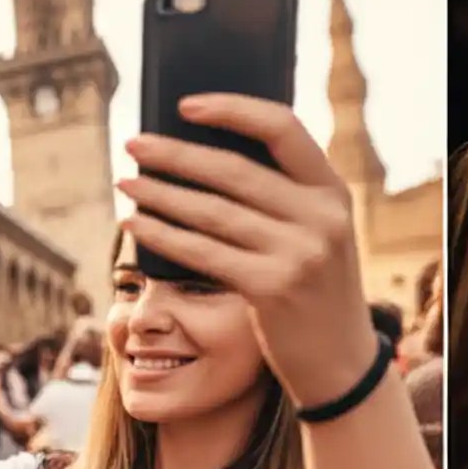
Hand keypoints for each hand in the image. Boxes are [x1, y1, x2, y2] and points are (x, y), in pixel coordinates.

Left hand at [118, 93, 378, 408]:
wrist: (341, 363)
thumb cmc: (316, 292)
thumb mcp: (317, 236)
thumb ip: (282, 199)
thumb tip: (200, 156)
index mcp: (333, 192)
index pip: (282, 128)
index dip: (232, 109)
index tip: (185, 105)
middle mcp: (321, 217)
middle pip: (234, 170)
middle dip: (175, 154)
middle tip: (133, 144)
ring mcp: (299, 253)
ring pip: (211, 211)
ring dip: (160, 193)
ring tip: (126, 182)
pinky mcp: (272, 288)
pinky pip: (203, 252)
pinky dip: (163, 235)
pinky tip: (136, 223)